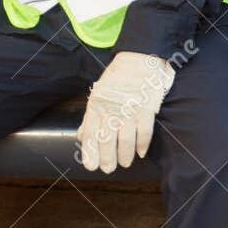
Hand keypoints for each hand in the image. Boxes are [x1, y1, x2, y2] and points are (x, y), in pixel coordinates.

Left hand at [77, 51, 175, 172]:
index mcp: (97, 105)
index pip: (90, 133)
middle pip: (107, 140)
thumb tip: (80, 136)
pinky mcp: (147, 107)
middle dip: (107, 158)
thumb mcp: (98, 95)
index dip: (90, 152)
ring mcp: (130, 109)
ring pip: (126, 139)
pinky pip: (144, 132)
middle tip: (108, 169)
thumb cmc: (117, 79)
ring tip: (125, 163)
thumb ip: (91, 117)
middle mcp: (111, 108)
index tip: (91, 166)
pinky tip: (140, 152)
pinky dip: (142, 145)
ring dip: (125, 155)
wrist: (138, 59)